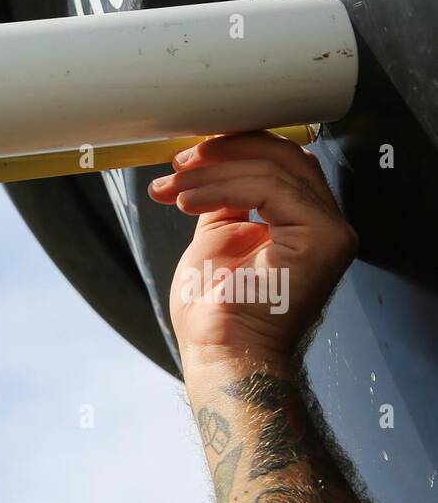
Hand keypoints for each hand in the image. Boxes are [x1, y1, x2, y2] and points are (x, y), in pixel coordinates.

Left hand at [147, 131, 357, 369]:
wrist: (222, 353)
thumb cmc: (216, 313)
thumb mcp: (217, 238)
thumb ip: (225, 200)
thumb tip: (209, 165)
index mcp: (302, 222)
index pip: (279, 164)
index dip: (233, 149)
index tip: (185, 158)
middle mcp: (324, 223)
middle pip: (282, 157)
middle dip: (223, 153)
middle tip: (178, 164)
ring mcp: (329, 230)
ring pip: (274, 169)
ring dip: (212, 172)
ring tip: (172, 188)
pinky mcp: (323, 238)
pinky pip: (271, 189)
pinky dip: (222, 187)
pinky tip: (187, 201)